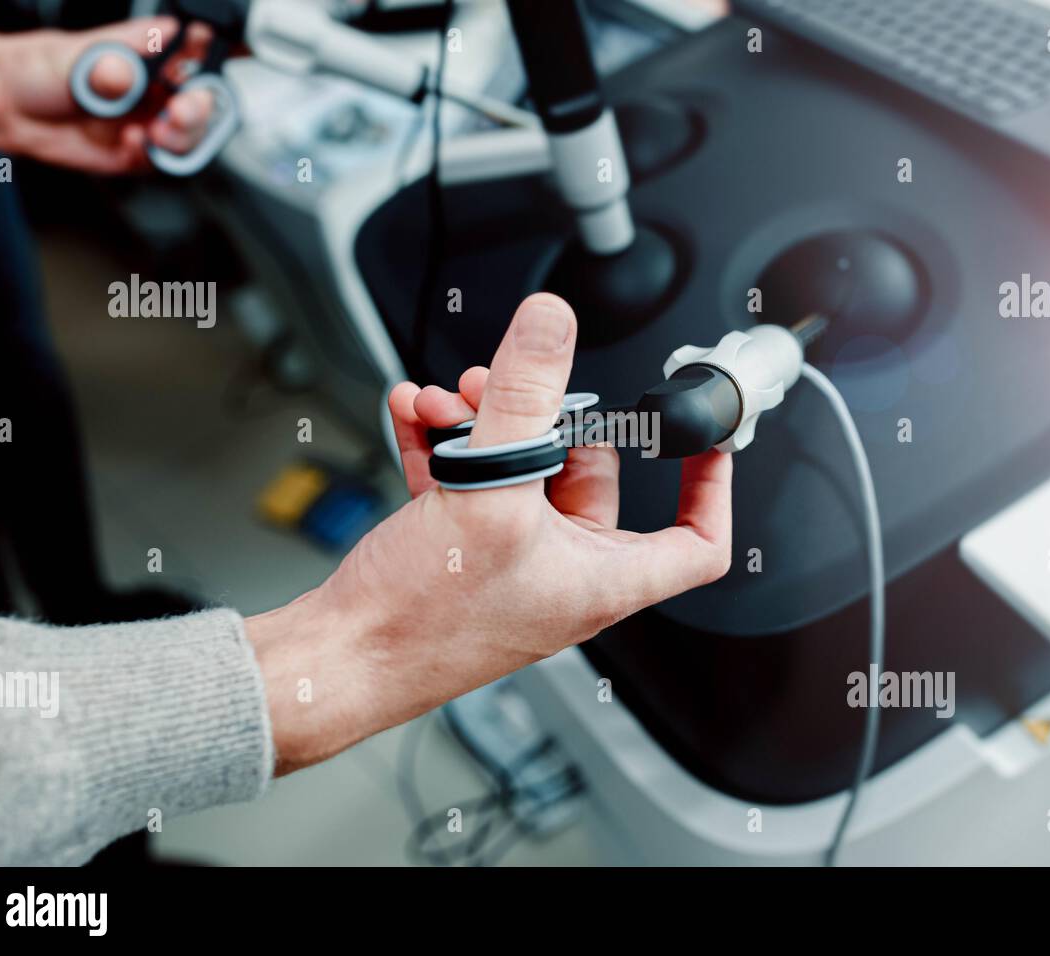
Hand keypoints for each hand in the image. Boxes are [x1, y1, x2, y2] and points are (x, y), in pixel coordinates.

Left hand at [0, 17, 214, 173]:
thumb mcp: (71, 58)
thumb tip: (128, 70)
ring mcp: (147, 121)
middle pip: (204, 100)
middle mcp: (153, 89)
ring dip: (181, 137)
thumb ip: (105, 67)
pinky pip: (160, 162)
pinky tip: (132, 143)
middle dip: (200, 108)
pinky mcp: (135, 153)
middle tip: (179, 111)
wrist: (3, 108)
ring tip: (154, 132)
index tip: (225, 55)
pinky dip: (152, 156)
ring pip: (189, 135)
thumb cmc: (35, 69)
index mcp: (148, 55)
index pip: (196, 50)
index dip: (217, 52)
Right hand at [247, 294, 732, 773]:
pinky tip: (415, 414)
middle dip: (543, 418)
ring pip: (520, 467)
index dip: (711, 489)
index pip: (695, 544)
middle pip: (587, 474)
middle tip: (503, 388)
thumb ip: (523, 399)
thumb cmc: (420, 621)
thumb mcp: (488, 493)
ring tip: (444, 403)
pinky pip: (471, 478)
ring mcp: (511, 556)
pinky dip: (446, 442)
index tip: (702, 439)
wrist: (338, 657)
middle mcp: (563, 569)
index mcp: (599, 578)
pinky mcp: (463, 547)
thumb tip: (552, 329)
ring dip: (481, 422)